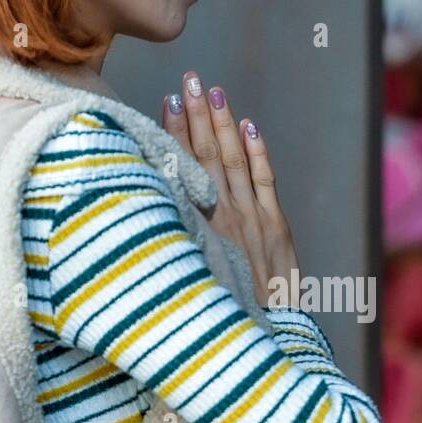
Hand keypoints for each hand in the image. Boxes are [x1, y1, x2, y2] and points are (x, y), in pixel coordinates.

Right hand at [162, 71, 300, 308]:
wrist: (261, 343)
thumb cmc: (216, 318)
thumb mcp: (184, 282)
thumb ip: (169, 248)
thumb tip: (145, 219)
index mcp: (193, 230)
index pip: (179, 169)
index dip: (173, 134)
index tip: (165, 101)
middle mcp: (219, 219)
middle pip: (204, 156)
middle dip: (195, 115)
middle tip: (188, 79)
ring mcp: (251, 221)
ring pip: (233, 162)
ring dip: (222, 124)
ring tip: (211, 90)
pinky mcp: (276, 231)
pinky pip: (266, 182)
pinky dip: (258, 153)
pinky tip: (249, 126)